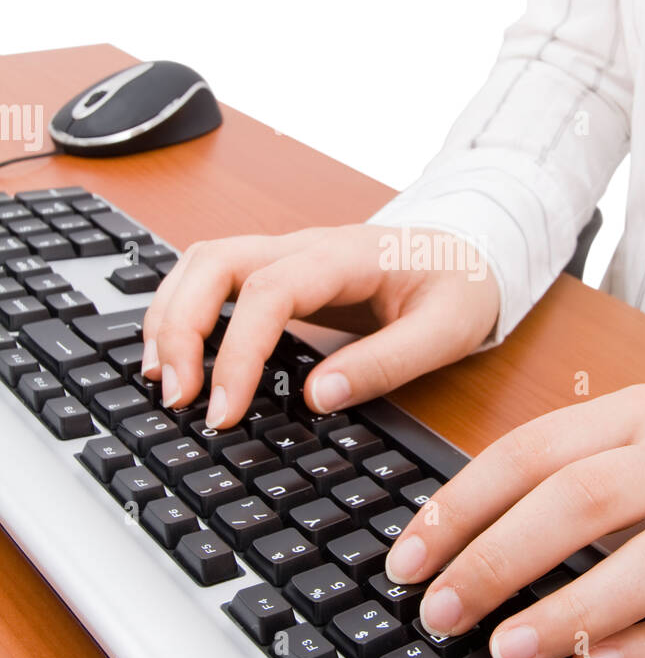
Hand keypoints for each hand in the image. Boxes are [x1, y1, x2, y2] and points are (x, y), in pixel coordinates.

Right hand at [141, 224, 499, 426]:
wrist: (471, 253)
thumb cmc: (461, 286)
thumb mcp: (446, 331)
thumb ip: (386, 364)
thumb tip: (316, 399)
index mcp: (346, 256)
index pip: (268, 292)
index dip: (236, 352)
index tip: (223, 410)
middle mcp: (305, 246)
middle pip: (214, 261)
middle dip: (179, 326)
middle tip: (174, 396)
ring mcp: (287, 255)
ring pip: (203, 264)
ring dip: (171, 315)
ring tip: (161, 379)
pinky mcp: (279, 273)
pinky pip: (214, 279)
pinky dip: (184, 311)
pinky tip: (179, 356)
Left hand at [385, 384, 644, 657]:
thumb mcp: (628, 436)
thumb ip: (555, 475)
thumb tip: (452, 542)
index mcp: (635, 413)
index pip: (532, 451)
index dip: (461, 508)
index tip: (407, 562)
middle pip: (586, 499)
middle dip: (500, 559)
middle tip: (442, 612)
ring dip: (575, 608)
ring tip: (507, 650)